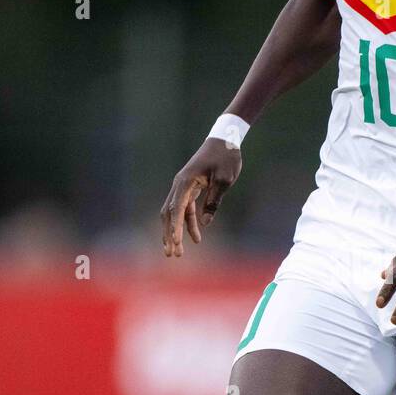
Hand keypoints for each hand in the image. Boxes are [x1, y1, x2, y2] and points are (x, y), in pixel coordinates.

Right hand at [160, 138, 242, 256]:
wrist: (224, 140)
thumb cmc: (226, 157)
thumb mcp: (224, 180)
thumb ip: (214, 201)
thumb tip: (205, 223)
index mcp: (186, 181)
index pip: (177, 208)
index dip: (176, 228)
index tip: (177, 243)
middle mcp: (180, 184)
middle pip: (169, 213)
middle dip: (170, 235)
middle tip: (173, 254)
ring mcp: (183, 186)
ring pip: (174, 213)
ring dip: (176, 232)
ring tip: (178, 252)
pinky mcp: (189, 188)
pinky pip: (184, 209)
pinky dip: (187, 223)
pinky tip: (195, 237)